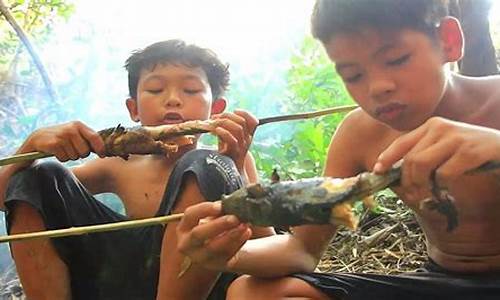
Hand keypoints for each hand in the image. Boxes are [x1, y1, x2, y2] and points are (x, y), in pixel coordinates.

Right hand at [20, 121, 104, 161]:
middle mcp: (71, 129)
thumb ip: (88, 139)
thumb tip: (106, 150)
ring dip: (70, 156)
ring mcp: (62, 136)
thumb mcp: (75, 134)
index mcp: (79, 125)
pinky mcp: (53, 144)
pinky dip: (62, 158)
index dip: (101, 148)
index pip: (95, 138)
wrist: (38, 138)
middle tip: (72, 149)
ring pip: (75, 156)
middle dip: (80, 154)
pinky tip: (57, 152)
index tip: (102, 155)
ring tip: (63, 149)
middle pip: (85, 151)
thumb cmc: (61, 138)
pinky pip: (64, 158)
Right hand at [176, 202, 251, 271]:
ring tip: (245, 224)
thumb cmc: (216, 225)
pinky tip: (247, 232)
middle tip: (234, 218)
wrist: (224, 245)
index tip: (220, 205)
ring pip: (213, 248)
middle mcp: (187, 244)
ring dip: (231, 235)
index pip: (190, 216)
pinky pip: (226, 255)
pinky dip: (238, 243)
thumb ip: (219, 209)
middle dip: (217, 225)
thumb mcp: (214, 216)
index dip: (204, 209)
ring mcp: (200, 257)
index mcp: (184, 228)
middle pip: (198, 234)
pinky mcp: (216, 265)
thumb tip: (232, 203)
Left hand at [211, 110, 257, 170]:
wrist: (230, 171)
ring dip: (224, 122)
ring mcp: (242, 147)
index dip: (245, 113)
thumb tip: (217, 116)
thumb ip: (227, 128)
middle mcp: (247, 140)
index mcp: (248, 136)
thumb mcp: (229, 138)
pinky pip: (232, 140)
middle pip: (242, 122)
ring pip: (238, 129)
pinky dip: (223, 132)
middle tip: (216, 117)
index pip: (253, 121)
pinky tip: (215, 131)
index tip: (235, 111)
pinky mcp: (234, 153)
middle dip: (228, 116)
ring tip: (213, 123)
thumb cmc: (228, 153)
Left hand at [373, 117, 499, 201]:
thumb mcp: (445, 152)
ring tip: (430, 194)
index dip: (387, 158)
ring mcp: (456, 137)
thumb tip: (397, 177)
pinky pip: (444, 174)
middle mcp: (441, 127)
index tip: (377, 171)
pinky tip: (448, 190)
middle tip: (414, 196)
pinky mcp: (471, 150)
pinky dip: (442, 187)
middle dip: (408, 182)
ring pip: (422, 165)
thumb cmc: (473, 155)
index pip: (401, 142)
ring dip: (422, 186)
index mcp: (431, 126)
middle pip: (410, 159)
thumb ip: (424, 158)